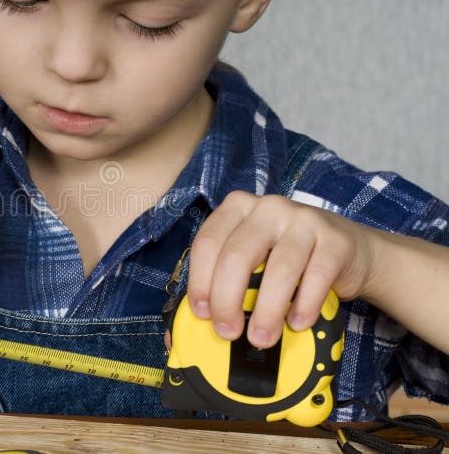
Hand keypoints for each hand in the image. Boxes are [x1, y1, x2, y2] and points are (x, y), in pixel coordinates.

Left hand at [179, 190, 376, 348]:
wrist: (351, 250)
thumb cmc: (289, 257)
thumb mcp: (254, 256)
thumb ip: (227, 277)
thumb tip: (195, 322)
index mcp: (238, 207)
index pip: (208, 243)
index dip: (200, 281)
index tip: (202, 314)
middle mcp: (268, 208)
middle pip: (237, 256)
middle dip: (227, 300)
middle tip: (228, 332)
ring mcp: (304, 220)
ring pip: (277, 269)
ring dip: (266, 312)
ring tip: (261, 338)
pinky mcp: (335, 240)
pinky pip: (316, 277)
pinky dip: (303, 306)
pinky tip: (296, 324)